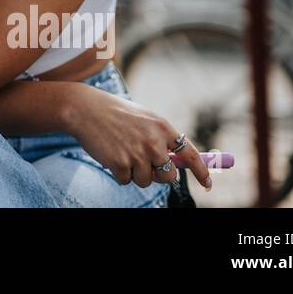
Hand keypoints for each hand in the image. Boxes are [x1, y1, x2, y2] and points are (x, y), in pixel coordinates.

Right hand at [65, 84, 212, 189]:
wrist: (84, 109)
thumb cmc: (115, 113)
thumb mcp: (144, 119)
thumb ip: (161, 138)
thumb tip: (175, 163)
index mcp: (162, 128)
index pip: (190, 154)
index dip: (201, 171)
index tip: (208, 184)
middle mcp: (154, 142)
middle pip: (169, 176)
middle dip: (157, 175)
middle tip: (143, 163)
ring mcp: (137, 154)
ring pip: (145, 181)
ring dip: (134, 172)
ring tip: (121, 152)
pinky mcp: (120, 164)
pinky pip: (126, 181)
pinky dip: (118, 173)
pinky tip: (110, 154)